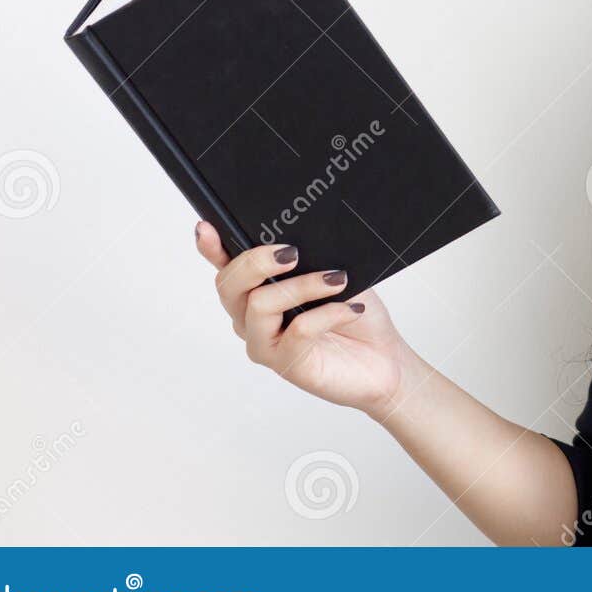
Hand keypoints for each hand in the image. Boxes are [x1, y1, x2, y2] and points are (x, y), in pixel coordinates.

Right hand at [195, 220, 412, 417]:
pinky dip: (327, 313)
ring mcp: (266, 343)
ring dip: (301, 285)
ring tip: (338, 279)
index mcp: (260, 290)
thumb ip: (311, 258)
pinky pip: (297, 331)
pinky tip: (351, 309)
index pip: (227, 267)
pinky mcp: (288, 364)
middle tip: (292, 253)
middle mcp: (252, 318)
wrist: (385, 359)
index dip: (211, 248)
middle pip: (229, 285)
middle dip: (256, 261)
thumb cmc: (357, 315)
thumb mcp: (337, 273)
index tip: (206, 227)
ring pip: (260, 305)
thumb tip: (297, 241)